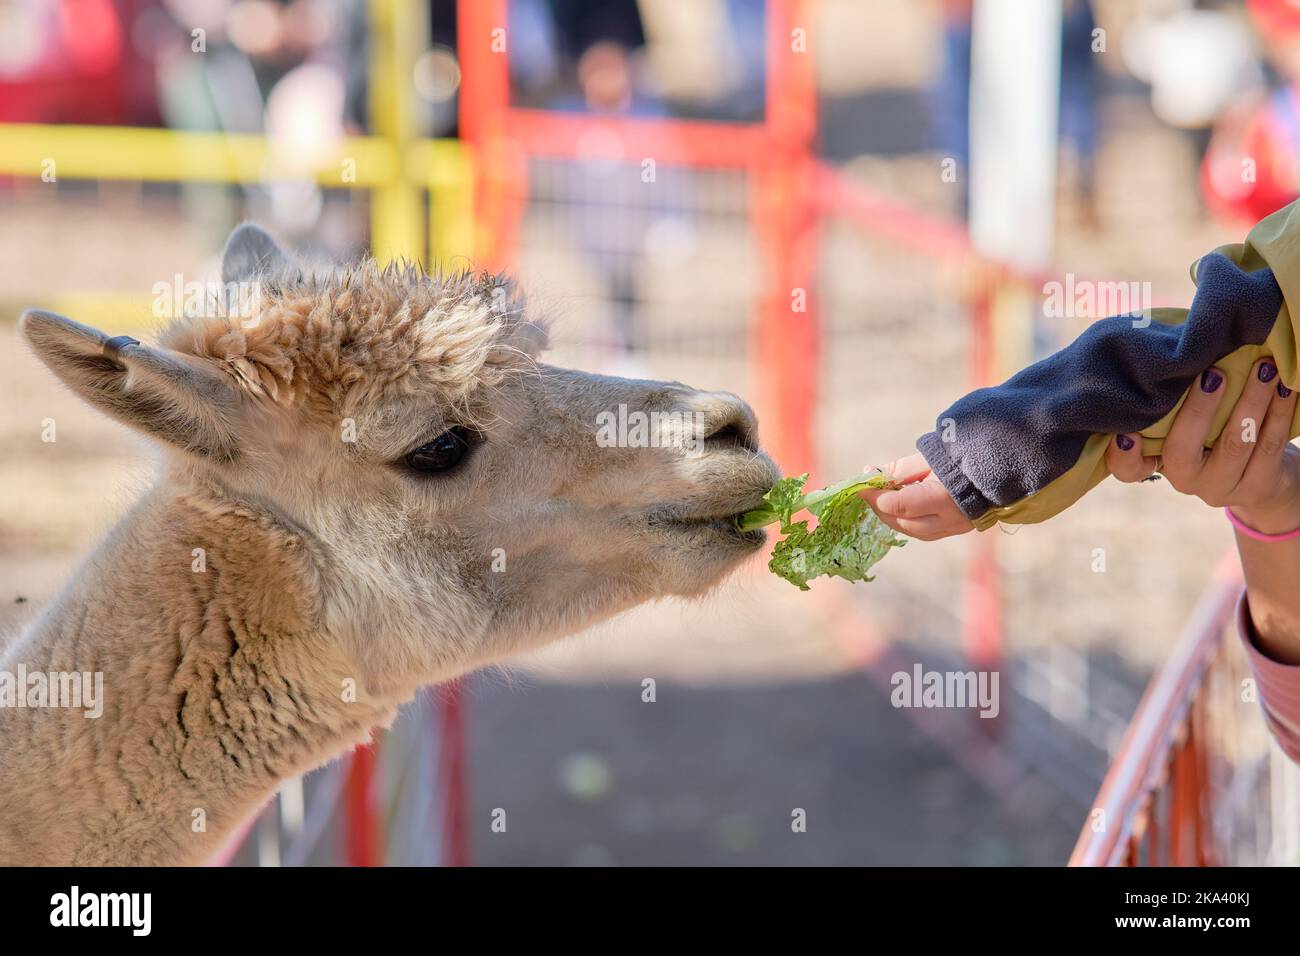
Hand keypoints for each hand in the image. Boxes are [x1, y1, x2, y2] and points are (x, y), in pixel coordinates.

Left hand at [858, 453, 974, 540]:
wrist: (998, 467)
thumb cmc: (961, 457)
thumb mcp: (929, 458)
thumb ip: (899, 470)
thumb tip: (869, 476)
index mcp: (944, 497)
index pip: (899, 505)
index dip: (875, 496)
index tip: (860, 486)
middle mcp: (950, 519)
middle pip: (902, 522)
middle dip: (880, 508)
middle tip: (868, 491)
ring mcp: (954, 528)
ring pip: (911, 531)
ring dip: (891, 516)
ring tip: (882, 498)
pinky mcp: (955, 531)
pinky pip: (923, 532)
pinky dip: (906, 520)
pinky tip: (898, 507)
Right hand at [1106, 358, 1299, 532]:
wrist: (1261, 474)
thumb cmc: (1215, 433)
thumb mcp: (1188, 422)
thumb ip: (1174, 399)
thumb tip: (1176, 347)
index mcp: (1158, 461)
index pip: (1127, 468)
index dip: (1123, 456)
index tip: (1126, 435)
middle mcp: (1183, 480)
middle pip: (1183, 450)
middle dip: (1199, 410)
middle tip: (1215, 374)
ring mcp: (1220, 488)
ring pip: (1235, 444)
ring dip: (1251, 401)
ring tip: (1263, 369)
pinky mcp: (1256, 488)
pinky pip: (1268, 445)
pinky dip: (1278, 412)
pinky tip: (1284, 387)